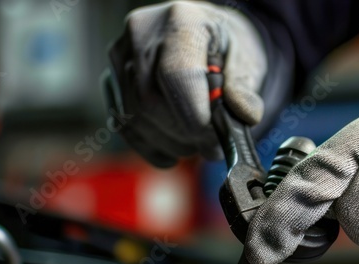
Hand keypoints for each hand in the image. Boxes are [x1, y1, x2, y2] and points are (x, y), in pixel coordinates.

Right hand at [106, 1, 266, 166]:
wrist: (204, 36)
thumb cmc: (226, 46)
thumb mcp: (247, 58)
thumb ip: (244, 87)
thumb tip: (245, 114)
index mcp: (181, 20)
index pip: (176, 74)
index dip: (195, 116)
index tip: (215, 138)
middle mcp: (141, 34)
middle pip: (151, 102)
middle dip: (185, 134)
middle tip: (212, 145)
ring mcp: (120, 58)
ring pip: (136, 119)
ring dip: (172, 142)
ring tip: (197, 140)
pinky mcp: (111, 81)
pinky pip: (125, 126)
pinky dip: (153, 146)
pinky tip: (176, 148)